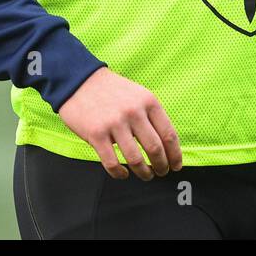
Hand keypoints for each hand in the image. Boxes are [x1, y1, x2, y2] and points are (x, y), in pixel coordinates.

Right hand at [57, 67, 183, 180]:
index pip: (169, 134)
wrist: (79, 80)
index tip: (176, 165)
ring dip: (144, 173)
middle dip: (162, 166)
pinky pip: (112, 163)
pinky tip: (123, 174)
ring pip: (135, 159)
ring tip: (146, 175)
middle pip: (155, 149)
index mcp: (149, 102)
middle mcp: (134, 112)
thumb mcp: (138, 95)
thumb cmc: (112, 91)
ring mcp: (114, 123)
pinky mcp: (96, 134)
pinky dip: (120, 173)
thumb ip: (151, 115)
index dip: (175, 154)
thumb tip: (165, 143)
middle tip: (162, 172)